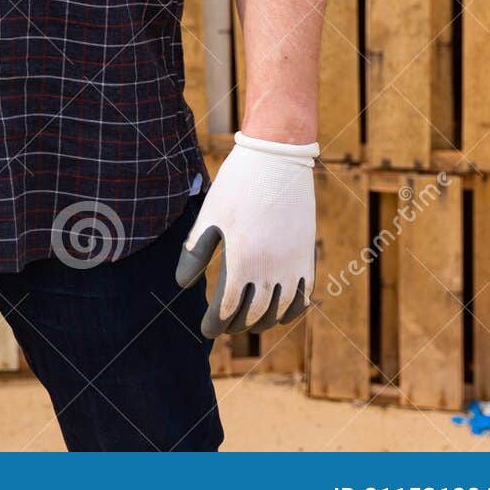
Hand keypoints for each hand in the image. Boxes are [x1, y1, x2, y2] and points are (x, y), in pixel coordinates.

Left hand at [174, 131, 317, 336]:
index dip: (215, 323)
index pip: (228, 308)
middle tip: (223, 327)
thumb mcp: (210, 216)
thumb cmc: (238, 185)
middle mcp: (270, 268)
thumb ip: (196, 252)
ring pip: (280, 310)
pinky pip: (303, 296)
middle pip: (254, 314)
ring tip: (248, 323)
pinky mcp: (307, 255)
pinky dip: (291, 311)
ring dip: (262, 322)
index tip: (206, 330)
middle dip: (236, 325)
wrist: (277, 158)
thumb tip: (182, 284)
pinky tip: (278, 313)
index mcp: (242, 259)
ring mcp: (292, 263)